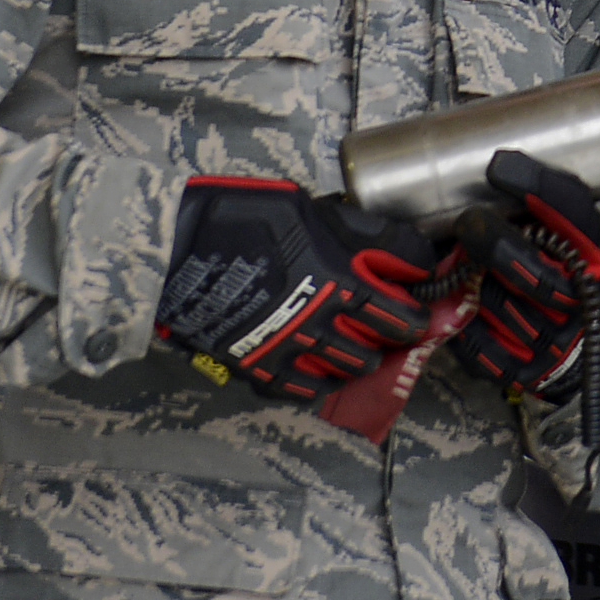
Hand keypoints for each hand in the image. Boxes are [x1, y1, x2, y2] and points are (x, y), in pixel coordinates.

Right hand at [157, 176, 439, 401]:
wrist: (177, 248)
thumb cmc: (247, 218)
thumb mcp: (316, 212)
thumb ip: (363, 234)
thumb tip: (405, 252)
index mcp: (340, 282)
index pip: (398, 309)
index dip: (417, 310)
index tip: (423, 307)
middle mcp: (320, 323)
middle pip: (377, 343)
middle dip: (394, 336)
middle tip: (398, 328)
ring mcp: (288, 348)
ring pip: (344, 369)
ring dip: (361, 359)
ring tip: (364, 350)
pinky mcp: (256, 365)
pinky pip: (297, 388)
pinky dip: (317, 382)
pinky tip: (323, 374)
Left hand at [447, 151, 599, 397]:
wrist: (595, 340)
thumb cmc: (571, 269)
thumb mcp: (579, 234)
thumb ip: (549, 205)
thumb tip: (492, 151)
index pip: (577, 217)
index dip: (541, 189)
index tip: (500, 163)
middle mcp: (584, 301)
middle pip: (536, 273)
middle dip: (495, 243)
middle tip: (467, 219)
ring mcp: (554, 342)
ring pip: (497, 305)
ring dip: (468, 280)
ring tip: (450, 256)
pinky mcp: (522, 371)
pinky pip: (477, 344)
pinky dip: (458, 318)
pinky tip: (452, 296)